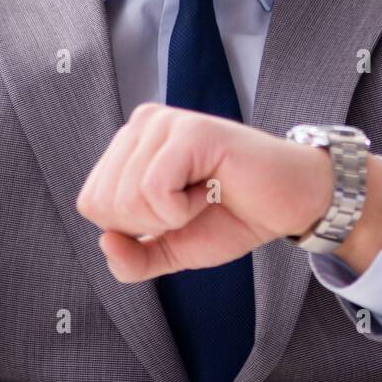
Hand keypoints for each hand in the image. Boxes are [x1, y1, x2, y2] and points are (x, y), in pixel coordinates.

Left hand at [75, 103, 381, 281]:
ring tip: (204, 194)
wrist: (290, 204)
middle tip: (192, 205)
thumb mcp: (171, 248)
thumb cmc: (233, 215)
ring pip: (127, 197)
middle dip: (150, 224)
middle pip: (104, 202)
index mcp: (130, 144)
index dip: (132, 229)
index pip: (91, 202)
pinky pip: (155, 190)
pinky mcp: (190, 131)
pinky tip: (211, 189)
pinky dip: (184, 210)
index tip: (175, 212)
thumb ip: (131, 259)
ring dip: (172, 216)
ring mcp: (166, 123)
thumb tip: (105, 242)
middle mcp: (142, 123)